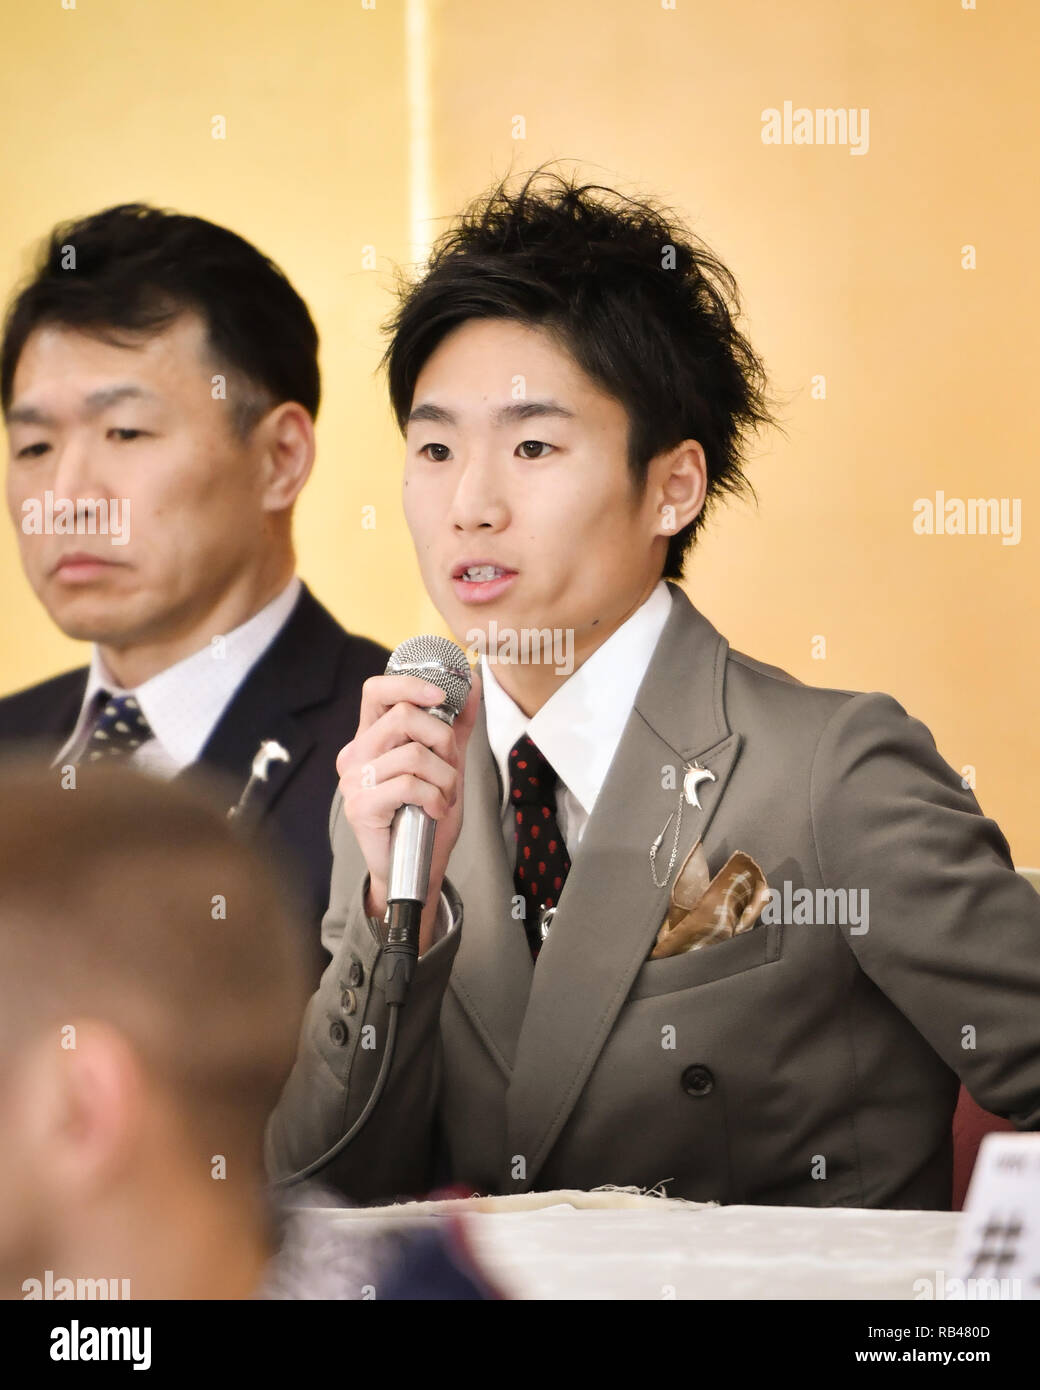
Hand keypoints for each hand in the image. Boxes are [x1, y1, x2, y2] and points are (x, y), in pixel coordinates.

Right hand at [335, 667, 481, 948]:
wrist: (415, 867)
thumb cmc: (425, 814)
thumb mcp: (446, 763)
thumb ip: (456, 724)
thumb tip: (472, 681)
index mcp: (372, 737)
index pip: (377, 691)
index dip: (409, 684)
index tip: (442, 697)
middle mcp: (356, 753)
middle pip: (404, 717)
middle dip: (443, 740)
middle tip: (451, 767)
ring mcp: (354, 780)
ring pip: (413, 754)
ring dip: (445, 778)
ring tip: (444, 797)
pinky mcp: (360, 805)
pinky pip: (409, 785)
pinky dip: (434, 797)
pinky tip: (435, 810)